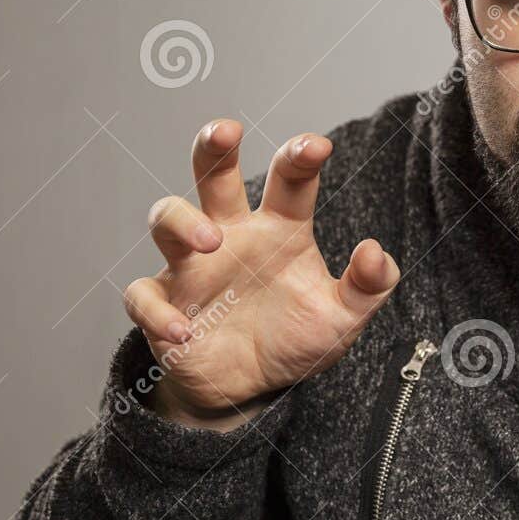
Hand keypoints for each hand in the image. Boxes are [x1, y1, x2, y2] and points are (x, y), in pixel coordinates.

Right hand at [121, 120, 399, 428]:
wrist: (251, 387)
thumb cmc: (295, 337)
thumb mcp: (343, 317)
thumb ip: (369, 286)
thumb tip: (374, 251)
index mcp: (280, 229)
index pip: (289, 181)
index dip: (299, 157)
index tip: (316, 146)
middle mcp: (231, 235)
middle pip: (213, 175)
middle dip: (214, 147)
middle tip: (227, 132)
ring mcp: (191, 266)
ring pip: (166, 219)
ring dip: (183, 222)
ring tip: (210, 241)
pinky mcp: (163, 304)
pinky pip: (143, 295)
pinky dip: (159, 311)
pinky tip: (184, 330)